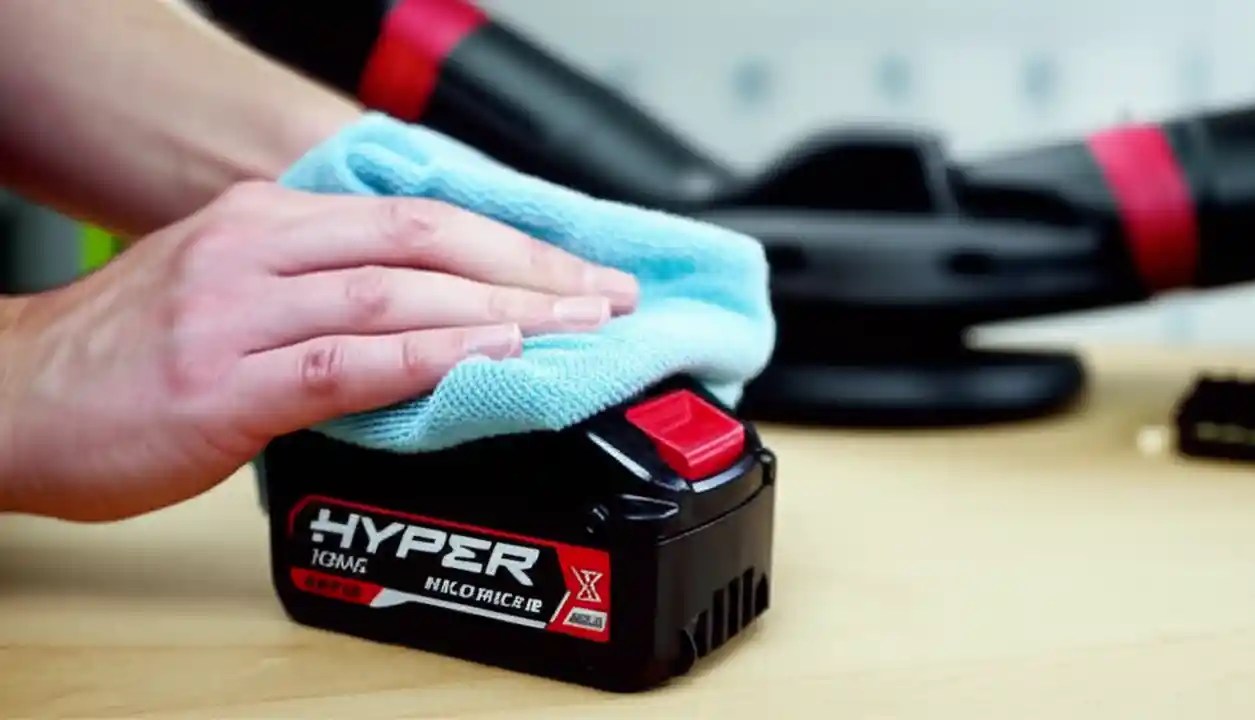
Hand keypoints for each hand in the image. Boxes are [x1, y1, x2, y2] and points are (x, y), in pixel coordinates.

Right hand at [0, 181, 638, 520]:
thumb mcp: (226, 286)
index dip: (509, 241)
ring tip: (577, 328)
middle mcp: (258, 248)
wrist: (11, 397)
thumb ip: (320, 289)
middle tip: (606, 296)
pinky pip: (345, 362)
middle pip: (425, 240)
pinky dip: (426, 355)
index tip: (578, 269)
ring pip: (398, 292)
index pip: (416, 215)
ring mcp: (239, 312)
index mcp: (266, 220)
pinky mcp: (222, 382)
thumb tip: (424, 316)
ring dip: (502, 309)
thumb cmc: (121, 355)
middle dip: (529, 268)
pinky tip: (484, 355)